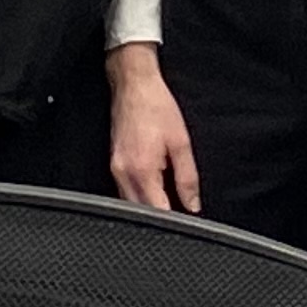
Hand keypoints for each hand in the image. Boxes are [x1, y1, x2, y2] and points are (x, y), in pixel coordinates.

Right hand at [105, 45, 199, 212]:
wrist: (134, 85)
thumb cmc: (156, 107)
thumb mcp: (181, 142)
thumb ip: (187, 178)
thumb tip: (192, 205)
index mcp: (142, 170)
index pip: (157, 211)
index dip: (174, 220)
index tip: (187, 221)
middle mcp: (124, 174)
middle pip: (141, 212)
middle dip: (160, 216)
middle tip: (179, 212)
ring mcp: (115, 170)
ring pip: (130, 203)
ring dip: (149, 206)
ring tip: (167, 199)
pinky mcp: (113, 164)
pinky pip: (124, 191)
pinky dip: (139, 195)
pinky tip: (153, 188)